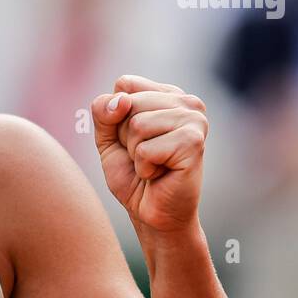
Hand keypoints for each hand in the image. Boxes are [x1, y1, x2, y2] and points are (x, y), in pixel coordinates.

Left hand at [92, 74, 208, 232]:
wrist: (152, 213)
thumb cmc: (132, 174)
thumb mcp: (107, 138)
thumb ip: (103, 112)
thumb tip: (122, 101)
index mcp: (168, 94)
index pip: (124, 84)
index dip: (115, 115)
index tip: (132, 138)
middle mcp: (187, 102)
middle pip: (129, 103)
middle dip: (125, 136)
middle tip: (144, 156)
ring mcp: (194, 120)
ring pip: (137, 124)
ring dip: (135, 153)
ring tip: (153, 164)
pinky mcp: (194, 143)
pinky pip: (146, 149)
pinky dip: (144, 167)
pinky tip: (160, 174)